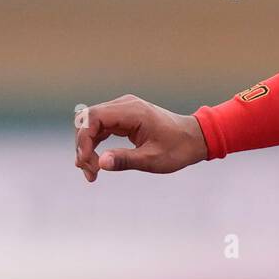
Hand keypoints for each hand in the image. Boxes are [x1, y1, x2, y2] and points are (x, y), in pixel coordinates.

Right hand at [74, 94, 207, 182]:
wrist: (195, 138)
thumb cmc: (178, 148)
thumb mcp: (152, 159)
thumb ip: (126, 160)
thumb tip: (100, 163)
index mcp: (132, 111)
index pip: (93, 118)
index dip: (84, 140)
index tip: (88, 163)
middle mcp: (125, 105)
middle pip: (87, 121)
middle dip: (83, 146)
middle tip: (91, 172)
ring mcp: (123, 110)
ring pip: (91, 125)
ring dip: (87, 148)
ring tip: (92, 174)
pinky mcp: (123, 118)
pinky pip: (100, 129)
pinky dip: (95, 145)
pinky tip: (98, 165)